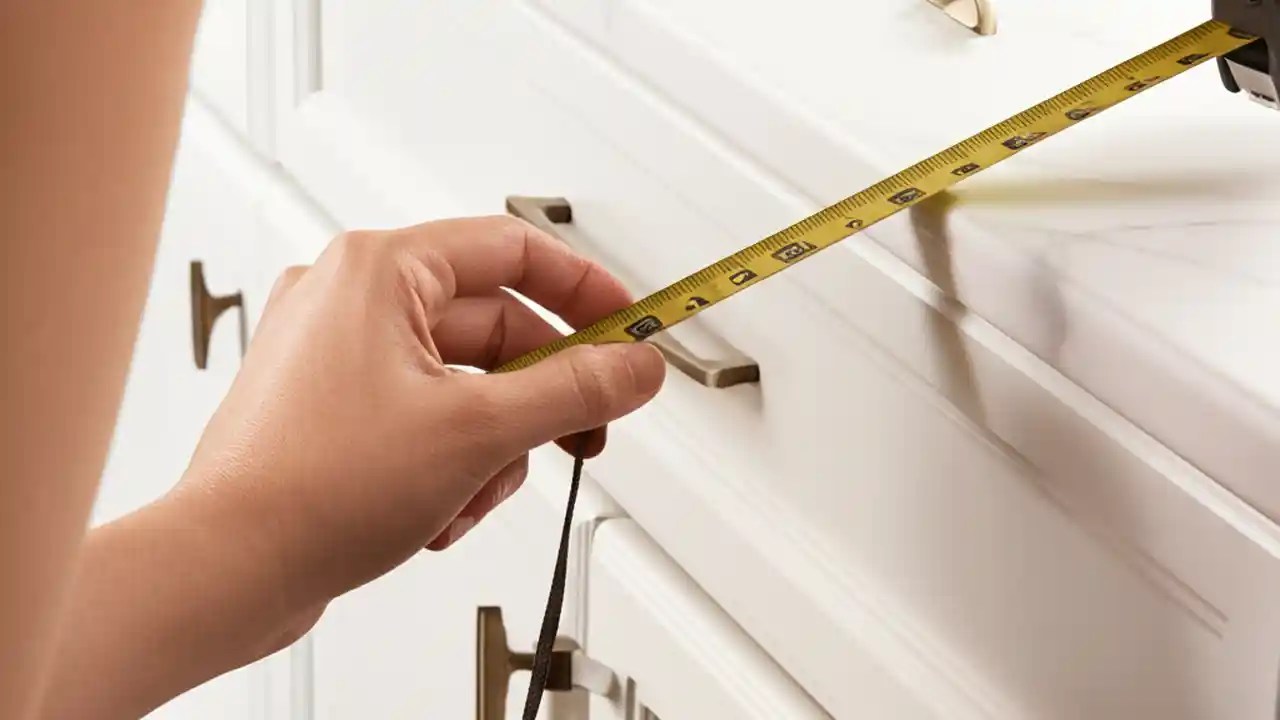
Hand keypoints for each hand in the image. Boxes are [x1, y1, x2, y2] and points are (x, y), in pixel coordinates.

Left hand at [172, 216, 664, 631]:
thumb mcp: (477, 432)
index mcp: (377, 270)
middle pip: (494, 327)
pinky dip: (451, 462)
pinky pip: (427, 418)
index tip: (626, 324)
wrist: (226, 569)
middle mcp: (351, 300)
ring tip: (477, 490)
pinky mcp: (335, 410)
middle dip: (539, 395)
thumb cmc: (308, 488)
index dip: (583, 288)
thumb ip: (573, 391)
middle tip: (586, 426)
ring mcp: (338, 357)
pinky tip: (441, 508)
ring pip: (465, 384)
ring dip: (492, 445)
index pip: (512, 249)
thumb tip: (631, 368)